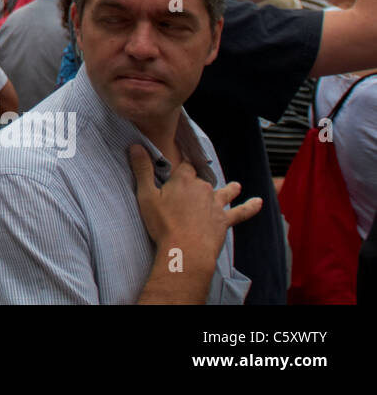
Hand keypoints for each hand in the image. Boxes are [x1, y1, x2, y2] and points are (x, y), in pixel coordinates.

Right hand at [129, 145, 261, 266]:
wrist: (185, 249)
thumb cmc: (163, 224)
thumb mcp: (145, 195)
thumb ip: (142, 169)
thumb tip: (135, 145)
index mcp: (183, 181)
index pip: (185, 167)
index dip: (182, 168)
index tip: (180, 167)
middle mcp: (201, 189)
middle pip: (201, 180)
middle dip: (199, 181)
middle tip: (195, 184)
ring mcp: (215, 205)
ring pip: (224, 192)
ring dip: (230, 189)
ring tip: (236, 186)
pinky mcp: (224, 221)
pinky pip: (241, 212)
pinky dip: (250, 207)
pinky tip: (258, 203)